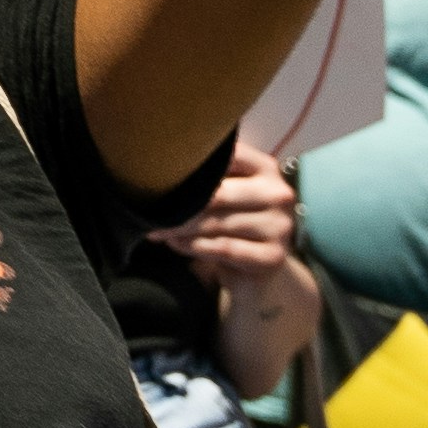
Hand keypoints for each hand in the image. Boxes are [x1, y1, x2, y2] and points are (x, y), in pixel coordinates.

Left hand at [153, 143, 299, 290]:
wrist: (256, 270)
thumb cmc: (232, 222)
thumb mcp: (225, 193)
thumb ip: (206, 177)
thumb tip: (157, 167)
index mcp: (266, 168)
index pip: (228, 157)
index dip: (191, 166)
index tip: (157, 173)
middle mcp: (278, 194)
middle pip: (219, 195)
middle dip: (180, 205)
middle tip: (148, 210)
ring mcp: (279, 227)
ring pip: (217, 224)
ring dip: (180, 228)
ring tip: (156, 229)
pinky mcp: (272, 257)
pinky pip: (224, 248)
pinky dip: (194, 247)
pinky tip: (176, 244)